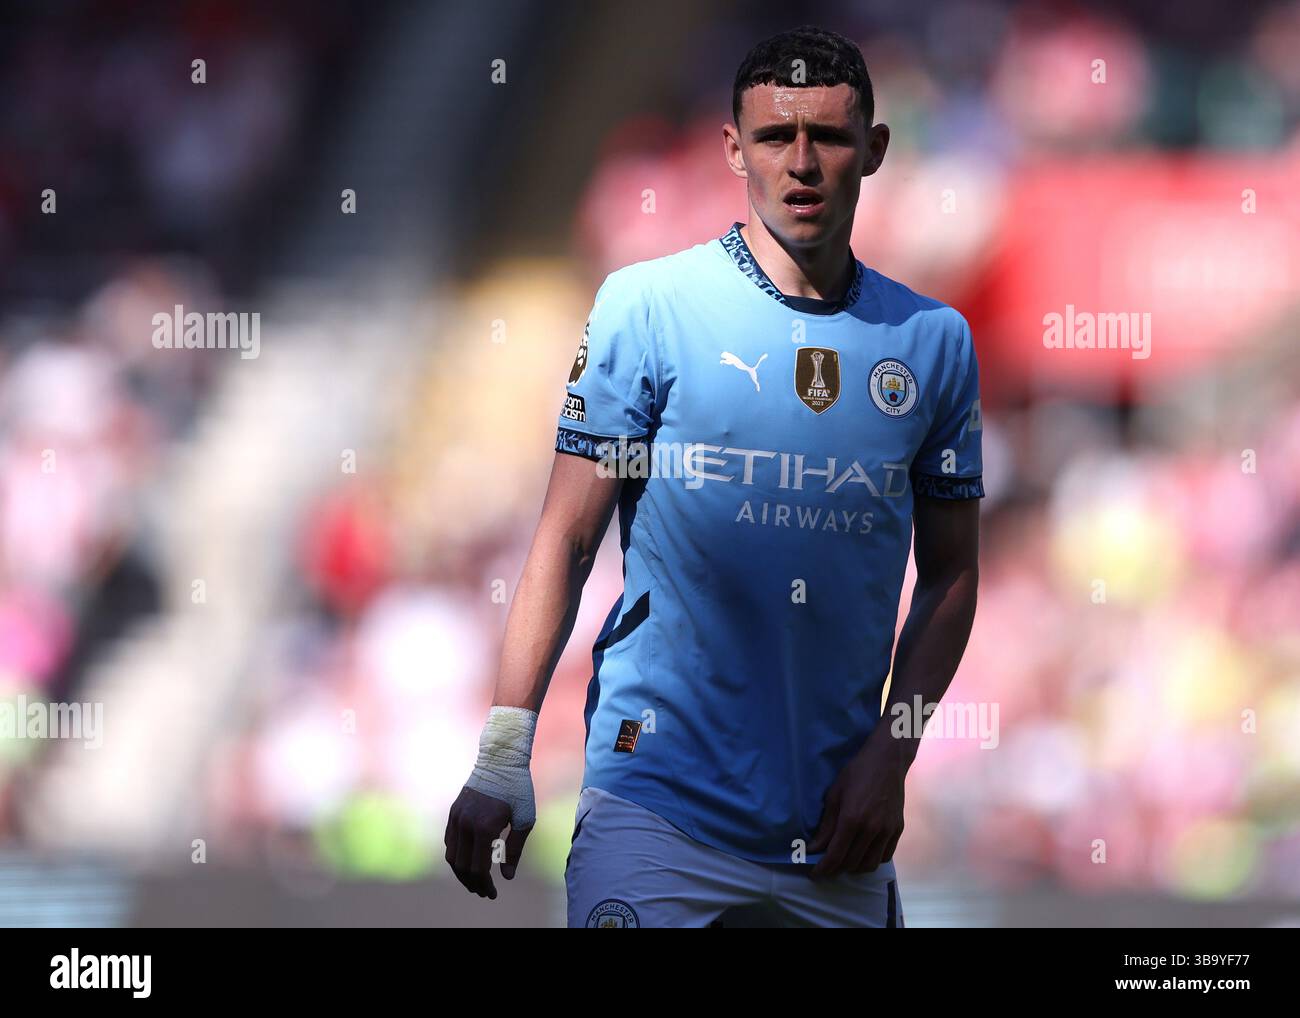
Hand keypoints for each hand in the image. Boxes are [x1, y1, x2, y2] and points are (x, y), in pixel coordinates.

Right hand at [444, 786, 531, 898]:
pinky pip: (449, 842)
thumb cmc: (518, 789)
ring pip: (452, 856)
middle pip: (463, 867)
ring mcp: (456, 818)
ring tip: (475, 882)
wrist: (500, 760)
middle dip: (473, 884)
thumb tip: (506, 877)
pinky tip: (468, 861)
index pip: (479, 869)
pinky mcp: (453, 812)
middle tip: (485, 892)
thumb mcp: (524, 820)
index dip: (485, 885)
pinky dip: (456, 856)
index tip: (493, 893)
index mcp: (485, 828)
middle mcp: (466, 825)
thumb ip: (514, 850)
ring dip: (462, 873)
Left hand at [807, 734, 906, 878]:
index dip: (823, 868)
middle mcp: (871, 829)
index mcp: (852, 819)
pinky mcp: (898, 829)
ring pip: (870, 864)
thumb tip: (813, 847)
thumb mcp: (834, 795)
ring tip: (843, 863)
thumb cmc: (856, 773)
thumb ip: (825, 825)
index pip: (836, 856)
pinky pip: (885, 856)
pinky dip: (872, 861)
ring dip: (854, 868)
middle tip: (826, 868)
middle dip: (836, 870)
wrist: (887, 761)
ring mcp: (887, 831)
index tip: (814, 873)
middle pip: (851, 863)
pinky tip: (863, 855)